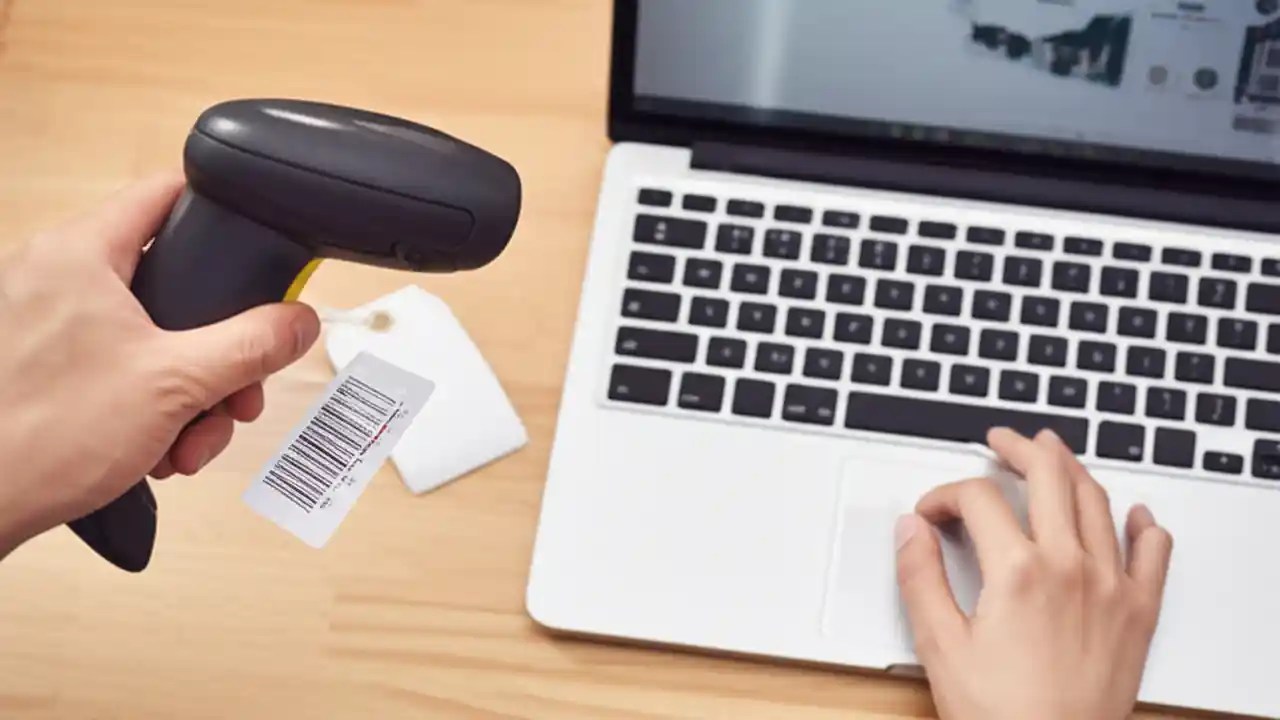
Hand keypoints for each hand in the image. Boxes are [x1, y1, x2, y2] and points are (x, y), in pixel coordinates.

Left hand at [0, 174, 319, 556]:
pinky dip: (148, 405)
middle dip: (218, 349)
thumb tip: (302, 321)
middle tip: (239, 394)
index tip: (259, 247)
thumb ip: (250, 345)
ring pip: (148, 335)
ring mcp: (40, 319)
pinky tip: (159, 451)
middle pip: (171, 284)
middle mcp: (53, 273)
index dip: (220, 212)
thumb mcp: (177, 384)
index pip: (164, 194)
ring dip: (189, 392)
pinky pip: (114, 364)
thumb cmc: (48, 433)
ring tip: (192, 444)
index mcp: (80, 252)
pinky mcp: (36, 362)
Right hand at [895, 428, 1173, 719]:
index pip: (978, 498)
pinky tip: (1132, 514)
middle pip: (1049, 475)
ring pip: (1097, 500)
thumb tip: (911, 530)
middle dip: (1020, 448)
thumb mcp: (940, 646)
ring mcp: (1111, 585)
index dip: (946, 494)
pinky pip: (1153, 551)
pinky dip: (1143, 525)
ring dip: (1072, 468)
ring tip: (1054, 455)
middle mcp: (1070, 566)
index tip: (932, 513)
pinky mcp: (1139, 611)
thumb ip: (920, 578)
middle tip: (1002, 440)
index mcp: (1017, 571)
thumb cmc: (1001, 715)